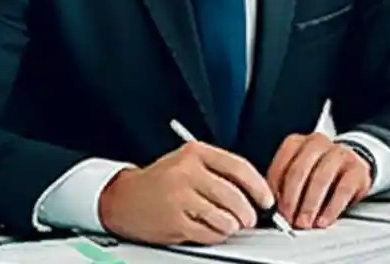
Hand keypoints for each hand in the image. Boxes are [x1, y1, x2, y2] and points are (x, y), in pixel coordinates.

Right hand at [98, 141, 273, 244]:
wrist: (122, 198)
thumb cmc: (161, 181)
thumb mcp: (189, 162)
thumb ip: (219, 171)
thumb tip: (255, 192)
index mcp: (196, 153)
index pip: (239, 168)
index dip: (259, 187)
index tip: (266, 199)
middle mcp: (187, 172)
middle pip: (234, 196)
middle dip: (248, 213)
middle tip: (249, 219)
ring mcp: (179, 198)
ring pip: (224, 218)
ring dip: (232, 226)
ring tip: (229, 225)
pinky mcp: (174, 221)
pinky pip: (208, 233)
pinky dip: (216, 235)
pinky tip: (212, 230)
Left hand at [266, 133, 372, 228]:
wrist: (352, 166)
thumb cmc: (319, 173)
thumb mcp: (299, 175)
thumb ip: (284, 186)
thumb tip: (272, 209)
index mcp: (297, 142)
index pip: (281, 164)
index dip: (275, 190)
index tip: (274, 209)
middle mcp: (317, 143)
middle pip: (300, 170)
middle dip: (292, 198)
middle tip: (289, 219)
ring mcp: (339, 153)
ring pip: (321, 178)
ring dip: (310, 204)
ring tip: (305, 222)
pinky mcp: (357, 169)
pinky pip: (343, 189)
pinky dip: (331, 208)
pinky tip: (324, 220)